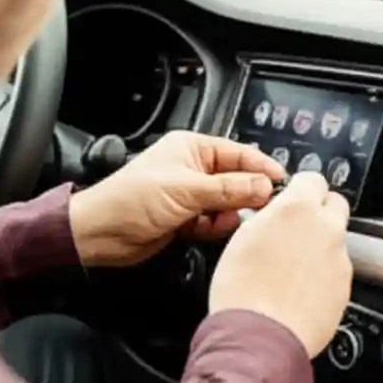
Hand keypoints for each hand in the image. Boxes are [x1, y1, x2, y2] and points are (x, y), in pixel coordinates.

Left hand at [68, 131, 285, 266]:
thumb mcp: (185, 190)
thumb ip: (229, 189)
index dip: (262, 168)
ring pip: (228, 204)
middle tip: (259, 208)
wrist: (99, 234)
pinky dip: (213, 228)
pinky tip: (201, 231)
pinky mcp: (185, 219)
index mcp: (192, 148)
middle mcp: (193, 168)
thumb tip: (265, 185)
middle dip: (246, 195)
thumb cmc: (130, 200)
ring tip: (216, 221)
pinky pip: (214, 222)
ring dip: (227, 215)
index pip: (239, 154)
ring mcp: (190, 195)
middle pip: (237, 180)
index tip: (283, 182)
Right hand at [208, 172, 352, 356]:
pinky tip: (299, 289)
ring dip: (320, 246)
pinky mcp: (345, 288)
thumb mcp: (243, 237)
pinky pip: (337, 271)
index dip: (301, 188)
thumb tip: (276, 214)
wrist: (258, 337)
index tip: (293, 197)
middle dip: (319, 211)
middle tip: (296, 228)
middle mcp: (326, 229)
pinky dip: (323, 275)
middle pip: (335, 204)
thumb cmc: (241, 291)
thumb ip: (270, 217)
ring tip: (291, 268)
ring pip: (336, 240)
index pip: (313, 178)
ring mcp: (339, 259)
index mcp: (298, 209)